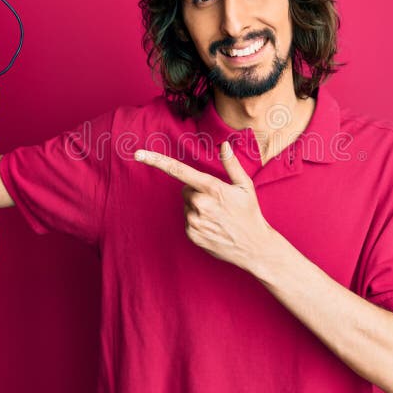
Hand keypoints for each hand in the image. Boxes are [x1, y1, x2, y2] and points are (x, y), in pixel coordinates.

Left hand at [134, 142, 275, 272]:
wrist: (253, 247)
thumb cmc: (250, 214)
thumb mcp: (245, 186)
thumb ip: (232, 165)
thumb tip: (224, 145)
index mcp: (212, 188)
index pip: (179, 170)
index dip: (157, 161)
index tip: (139, 154)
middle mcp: (200, 204)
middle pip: (186, 190)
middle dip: (197, 192)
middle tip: (218, 203)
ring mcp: (194, 221)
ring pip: (187, 206)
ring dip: (197, 208)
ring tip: (218, 217)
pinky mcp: (191, 234)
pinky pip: (187, 220)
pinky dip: (197, 221)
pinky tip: (213, 227)